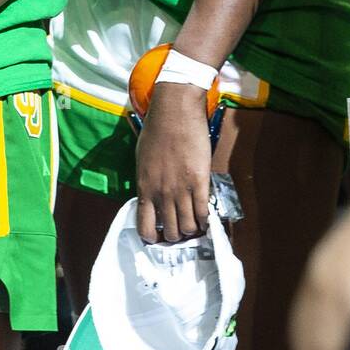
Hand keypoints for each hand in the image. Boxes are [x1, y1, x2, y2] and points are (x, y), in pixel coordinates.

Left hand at [135, 82, 211, 243]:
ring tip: (196, 226)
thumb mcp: (142, 160)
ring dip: (193, 230)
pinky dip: (206, 220)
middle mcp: (162, 194)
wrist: (175, 112)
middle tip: (181, 231)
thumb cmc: (156, 130)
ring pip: (188, 227)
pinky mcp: (200, 181)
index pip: (146, 227)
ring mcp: (182, 189)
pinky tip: (207, 219)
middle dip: (176, 236)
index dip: (153, 238)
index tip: (159, 236)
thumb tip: (152, 195)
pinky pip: (203, 212)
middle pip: (171, 232)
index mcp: (145, 188)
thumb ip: (148, 181)